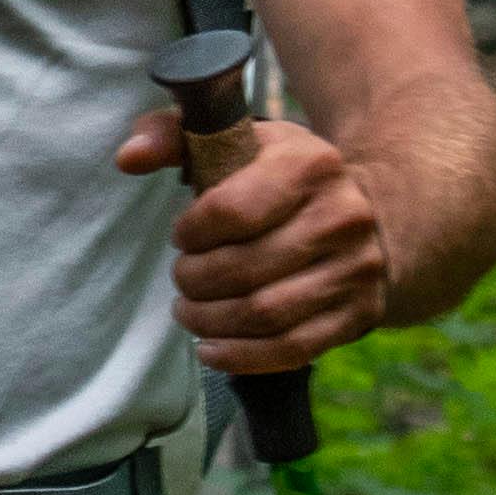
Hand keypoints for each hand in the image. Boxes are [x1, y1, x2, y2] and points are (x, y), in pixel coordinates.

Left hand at [114, 100, 391, 371]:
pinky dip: (241, 357)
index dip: (191, 232)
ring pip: (265, 313)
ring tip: (190, 311)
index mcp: (312, 164)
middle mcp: (344, 216)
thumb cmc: (279, 178)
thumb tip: (129, 157)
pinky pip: (292, 349)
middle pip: (245, 268)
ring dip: (210, 320)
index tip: (182, 236)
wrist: (366, 213)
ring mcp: (357, 270)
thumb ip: (175, 137)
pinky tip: (210, 347)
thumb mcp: (237, 141)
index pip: (231, 211)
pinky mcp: (360, 315)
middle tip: (182, 278)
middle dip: (195, 281)